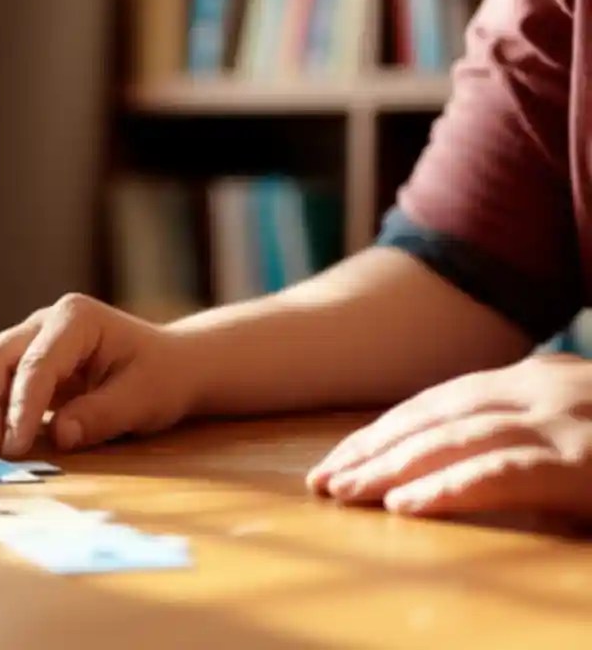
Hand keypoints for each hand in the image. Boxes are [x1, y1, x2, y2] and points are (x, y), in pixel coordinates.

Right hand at [0, 294, 188, 456]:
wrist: (167, 365)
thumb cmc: (160, 377)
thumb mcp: (144, 398)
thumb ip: (102, 415)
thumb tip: (60, 436)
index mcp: (76, 319)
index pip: (37, 364)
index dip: (21, 407)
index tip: (15, 446)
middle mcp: (42, 322)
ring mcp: (24, 338)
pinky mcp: (15, 361)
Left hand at [307, 354, 591, 518]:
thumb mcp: (580, 427)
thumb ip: (524, 435)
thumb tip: (454, 466)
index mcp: (533, 380)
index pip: (437, 403)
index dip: (381, 433)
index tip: (336, 460)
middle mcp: (541, 389)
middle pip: (433, 417)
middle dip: (370, 449)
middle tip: (320, 480)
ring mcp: (562, 421)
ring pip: (453, 439)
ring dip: (390, 467)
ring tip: (343, 492)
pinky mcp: (584, 463)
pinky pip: (503, 472)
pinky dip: (448, 487)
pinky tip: (405, 505)